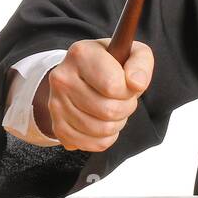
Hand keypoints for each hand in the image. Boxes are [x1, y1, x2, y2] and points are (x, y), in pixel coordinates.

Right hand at [35, 39, 152, 151]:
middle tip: (123, 99)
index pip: (113, 86)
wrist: (82, 74)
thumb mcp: (132, 53)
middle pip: (108, 111)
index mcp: (81, 54)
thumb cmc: (112, 64)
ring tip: (113, 109)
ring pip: (101, 130)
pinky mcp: (57, 126)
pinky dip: (105, 138)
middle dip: (126, 108)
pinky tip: (103, 122)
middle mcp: (62, 78)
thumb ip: (141, 63)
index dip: (129, 91)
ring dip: (116, 124)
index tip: (128, 85)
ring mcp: (56, 103)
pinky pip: (91, 144)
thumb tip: (137, 83)